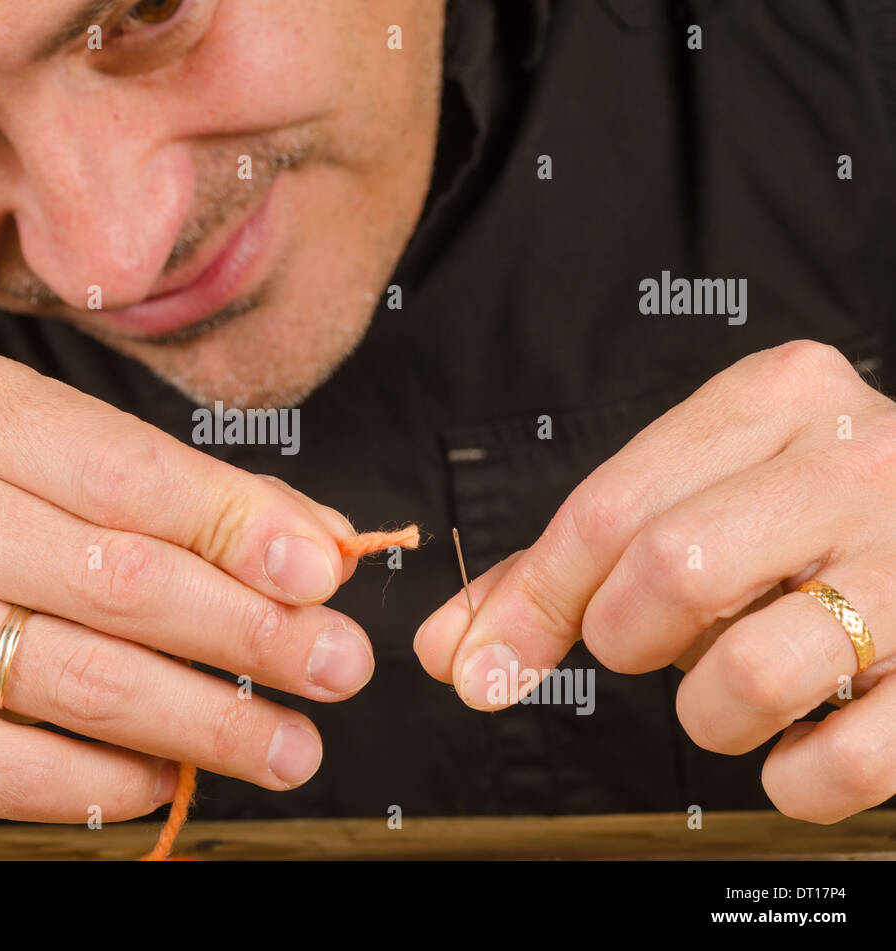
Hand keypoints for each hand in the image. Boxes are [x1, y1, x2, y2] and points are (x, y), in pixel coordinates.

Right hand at [0, 349, 367, 852]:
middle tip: (335, 666)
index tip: (323, 572)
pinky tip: (173, 776)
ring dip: (208, 719)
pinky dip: (119, 776)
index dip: (237, 525)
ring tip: (289, 745)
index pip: (122, 468)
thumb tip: (317, 547)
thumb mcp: (57, 492)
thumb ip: (189, 505)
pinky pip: (22, 763)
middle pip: (112, 572)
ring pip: (81, 674)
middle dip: (248, 630)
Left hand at [415, 340, 895, 821]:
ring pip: (748, 673)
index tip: (476, 666)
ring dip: (709, 712)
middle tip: (655, 641)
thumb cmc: (798, 518)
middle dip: (627, 639)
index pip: (606, 511)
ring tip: (738, 680)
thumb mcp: (690, 497)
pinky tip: (800, 734)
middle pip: (669, 571)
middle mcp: (855, 464)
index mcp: (775, 399)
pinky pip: (841, 764)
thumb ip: (565, 569)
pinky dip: (791, 779)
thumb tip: (450, 651)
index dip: (527, 603)